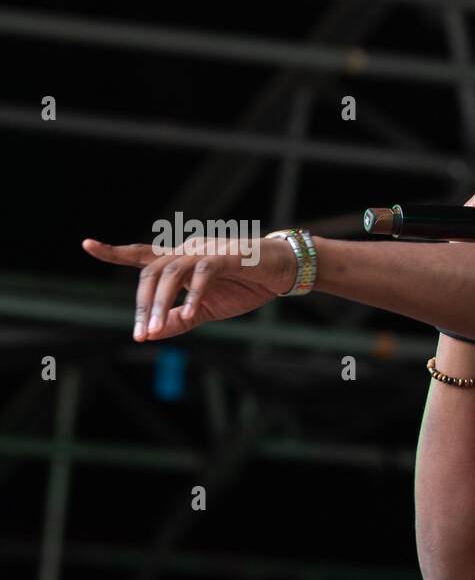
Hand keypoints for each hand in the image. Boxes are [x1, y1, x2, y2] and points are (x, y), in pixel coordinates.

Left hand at [82, 235, 296, 341]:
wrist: (282, 272)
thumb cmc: (245, 286)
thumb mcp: (208, 310)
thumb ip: (180, 319)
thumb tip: (153, 334)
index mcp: (180, 262)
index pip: (142, 255)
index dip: (115, 251)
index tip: (88, 245)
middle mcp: (187, 252)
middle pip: (151, 272)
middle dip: (143, 305)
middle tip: (142, 334)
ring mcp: (205, 252)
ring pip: (171, 273)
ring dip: (161, 303)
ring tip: (157, 330)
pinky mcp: (226, 256)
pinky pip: (202, 275)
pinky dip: (193, 294)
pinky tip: (189, 314)